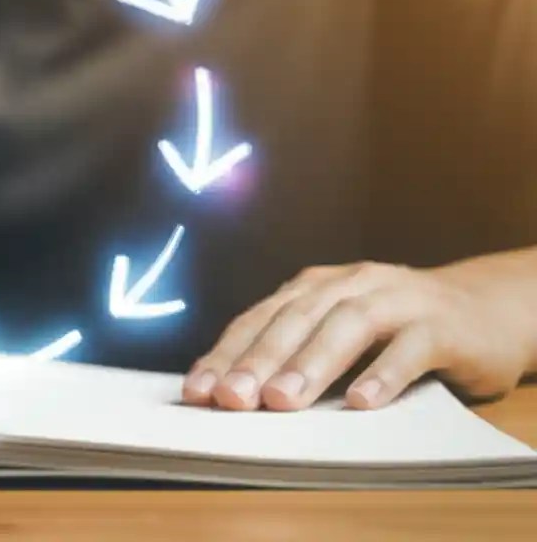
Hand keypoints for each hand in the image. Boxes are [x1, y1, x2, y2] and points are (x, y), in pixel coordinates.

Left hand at [182, 262, 531, 410]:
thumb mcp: (340, 337)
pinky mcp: (443, 326)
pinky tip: (361, 402)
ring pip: (348, 325)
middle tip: (231, 399)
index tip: (198, 391)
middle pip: (296, 319)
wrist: (488, 309)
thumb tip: (234, 398)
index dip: (226, 354)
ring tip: (281, 401)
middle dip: (258, 360)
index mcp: (315, 288)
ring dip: (311, 364)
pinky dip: (384, 373)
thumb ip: (296, 356)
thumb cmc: (397, 332)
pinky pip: (410, 347)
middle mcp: (351, 284)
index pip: (260, 319)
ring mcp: (399, 300)